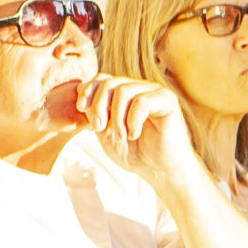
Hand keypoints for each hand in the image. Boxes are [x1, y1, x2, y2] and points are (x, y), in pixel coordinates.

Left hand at [75, 74, 193, 187]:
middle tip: (100, 128)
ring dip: (116, 116)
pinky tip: (134, 135)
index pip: (102, 79)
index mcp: (123, 94)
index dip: (88, 91)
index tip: (82, 109)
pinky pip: (143, 101)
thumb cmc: (132, 151)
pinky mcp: (167, 100)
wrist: (157, 169)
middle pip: (110, 83)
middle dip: (98, 106)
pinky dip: (133, 120)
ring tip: (120, 135)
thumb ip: (93, 111)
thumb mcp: (104, 131)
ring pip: (124, 90)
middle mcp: (138, 89)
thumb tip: (79, 88)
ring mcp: (153, 92)